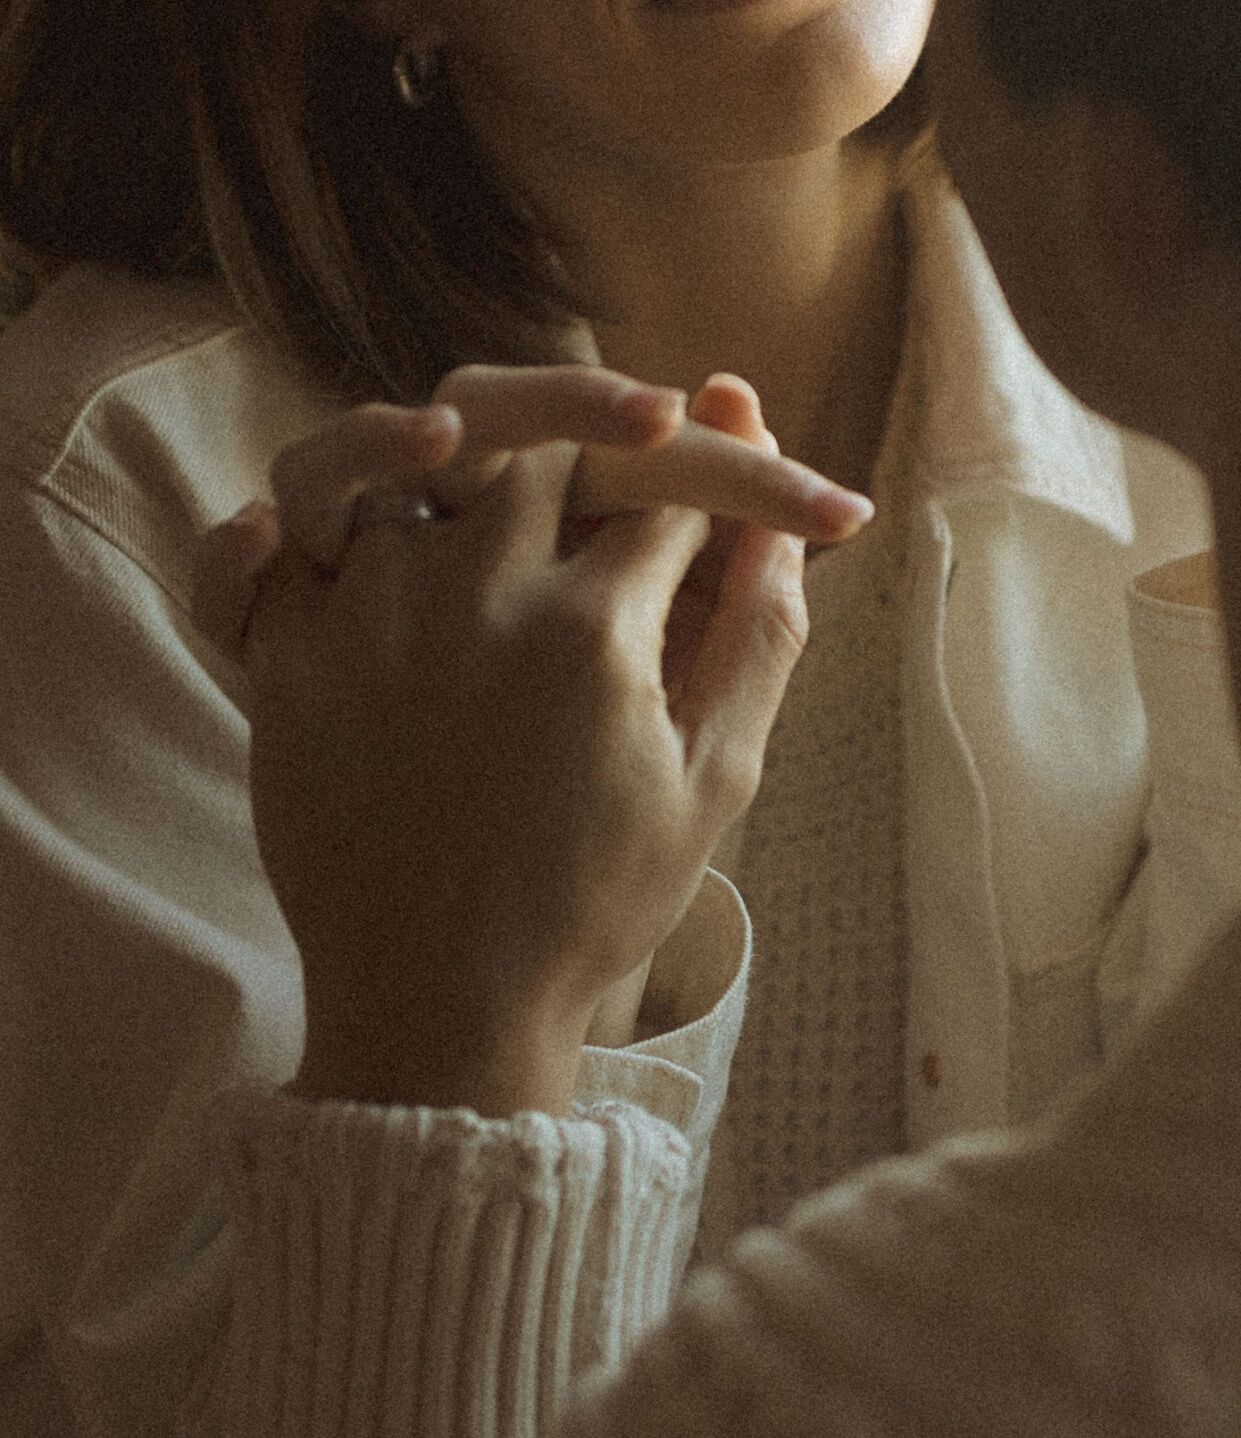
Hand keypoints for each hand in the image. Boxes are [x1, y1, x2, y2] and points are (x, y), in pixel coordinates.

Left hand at [203, 375, 818, 1115]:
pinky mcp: (284, 656)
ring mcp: (367, 618)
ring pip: (415, 453)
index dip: (723, 466)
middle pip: (550, 440)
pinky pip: (265, 536)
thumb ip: (759, 624)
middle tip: (639, 452)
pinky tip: (367, 521)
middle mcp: (475, 598)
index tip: (734, 487)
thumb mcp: (719, 775)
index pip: (672, 482)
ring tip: (521, 479)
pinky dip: (299, 515)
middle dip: (612, 427)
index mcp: (594, 631)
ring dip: (477, 448)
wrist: (442, 1010)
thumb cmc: (594, 901)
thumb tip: (778, 506)